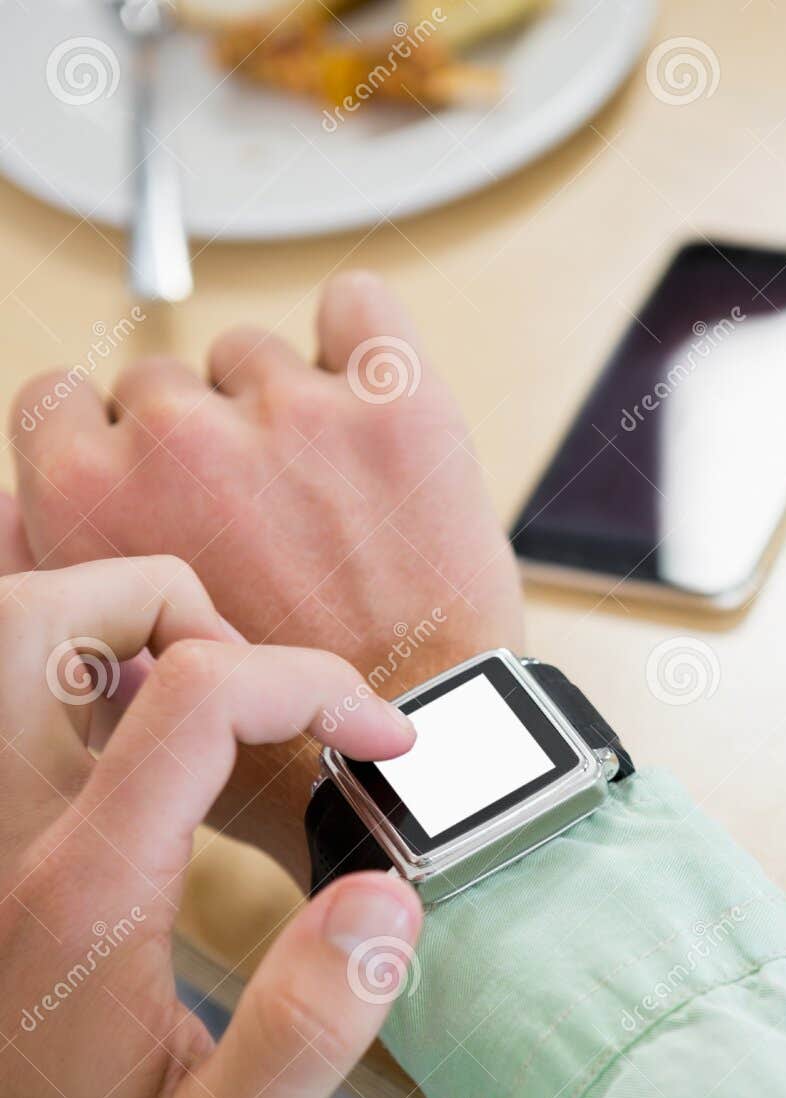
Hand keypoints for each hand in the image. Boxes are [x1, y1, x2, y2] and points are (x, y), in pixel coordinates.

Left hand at [0, 547, 420, 1097]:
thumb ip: (311, 1027)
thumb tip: (385, 896)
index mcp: (87, 899)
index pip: (192, 695)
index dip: (311, 685)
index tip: (384, 740)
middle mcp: (15, 850)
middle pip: (52, 619)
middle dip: (185, 608)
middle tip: (272, 696)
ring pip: (10, 656)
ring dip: (119, 640)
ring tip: (215, 712)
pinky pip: (17, 729)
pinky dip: (90, 698)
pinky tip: (155, 771)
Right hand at [11, 272, 523, 882]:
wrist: (419, 773)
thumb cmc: (273, 753)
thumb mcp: (117, 686)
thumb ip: (63, 585)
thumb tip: (18, 513)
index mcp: (86, 499)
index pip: (56, 403)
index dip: (110, 451)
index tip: (157, 493)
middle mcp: (172, 437)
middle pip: (162, 387)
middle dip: (201, 449)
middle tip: (258, 533)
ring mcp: (286, 411)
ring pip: (254, 357)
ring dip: (281, 412)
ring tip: (328, 511)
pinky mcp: (392, 402)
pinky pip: (358, 309)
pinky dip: (362, 348)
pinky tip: (373, 417)